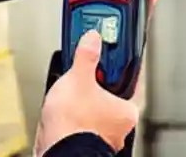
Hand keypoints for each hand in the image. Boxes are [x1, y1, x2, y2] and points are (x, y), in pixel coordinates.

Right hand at [34, 30, 139, 153]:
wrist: (56, 149)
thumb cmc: (74, 124)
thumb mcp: (79, 78)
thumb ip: (87, 56)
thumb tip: (93, 40)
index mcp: (127, 111)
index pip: (129, 82)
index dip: (117, 68)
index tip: (109, 57)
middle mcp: (119, 127)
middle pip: (110, 96)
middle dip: (95, 85)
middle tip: (83, 73)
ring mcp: (101, 135)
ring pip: (94, 110)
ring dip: (82, 101)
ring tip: (68, 90)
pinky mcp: (84, 142)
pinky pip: (80, 121)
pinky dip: (73, 114)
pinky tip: (62, 108)